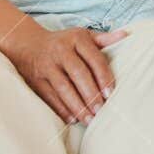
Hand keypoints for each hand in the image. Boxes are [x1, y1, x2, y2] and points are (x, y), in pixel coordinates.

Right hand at [5, 26, 127, 124]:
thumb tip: (126, 34)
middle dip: (90, 94)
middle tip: (101, 110)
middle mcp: (60, 51)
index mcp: (76, 39)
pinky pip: (49, 97)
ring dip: (77, 106)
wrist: (27, 44)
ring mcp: (46, 66)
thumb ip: (104, 38)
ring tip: (89, 119)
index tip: (110, 93)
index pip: (94, 59)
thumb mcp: (82, 35)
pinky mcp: (35, 80)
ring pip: (63, 88)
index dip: (103, 76)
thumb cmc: (63, 42)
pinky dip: (61, 109)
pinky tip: (73, 119)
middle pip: (78, 74)